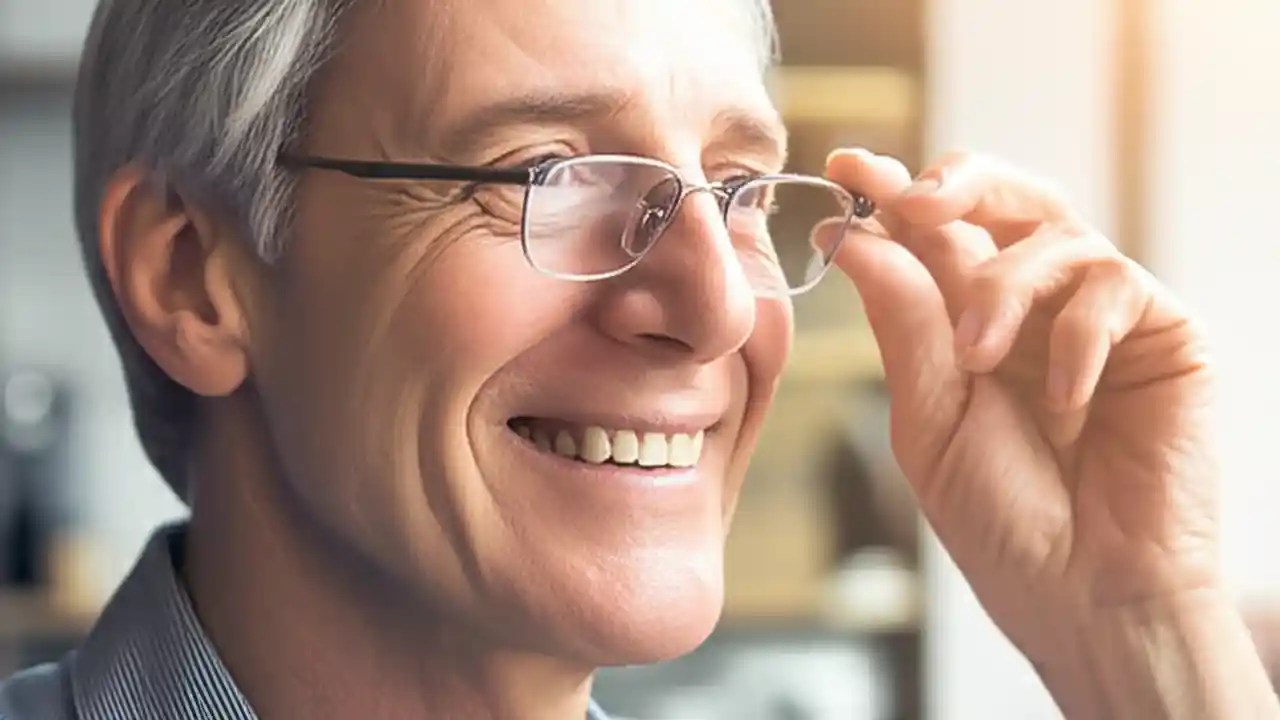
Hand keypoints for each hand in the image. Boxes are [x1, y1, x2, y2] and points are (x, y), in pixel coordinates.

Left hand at [824, 150, 1220, 667]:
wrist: (1088, 597)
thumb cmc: (1005, 522)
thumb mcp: (930, 419)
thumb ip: (904, 324)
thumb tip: (854, 236)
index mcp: (969, 327)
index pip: (933, 239)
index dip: (891, 195)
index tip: (846, 165)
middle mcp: (1034, 311)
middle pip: (1004, 200)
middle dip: (956, 184)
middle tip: (915, 199)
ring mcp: (1099, 319)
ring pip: (1051, 233)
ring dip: (1001, 287)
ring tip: (978, 356)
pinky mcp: (1164, 333)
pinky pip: (1113, 286)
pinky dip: (1075, 339)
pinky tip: (1064, 404)